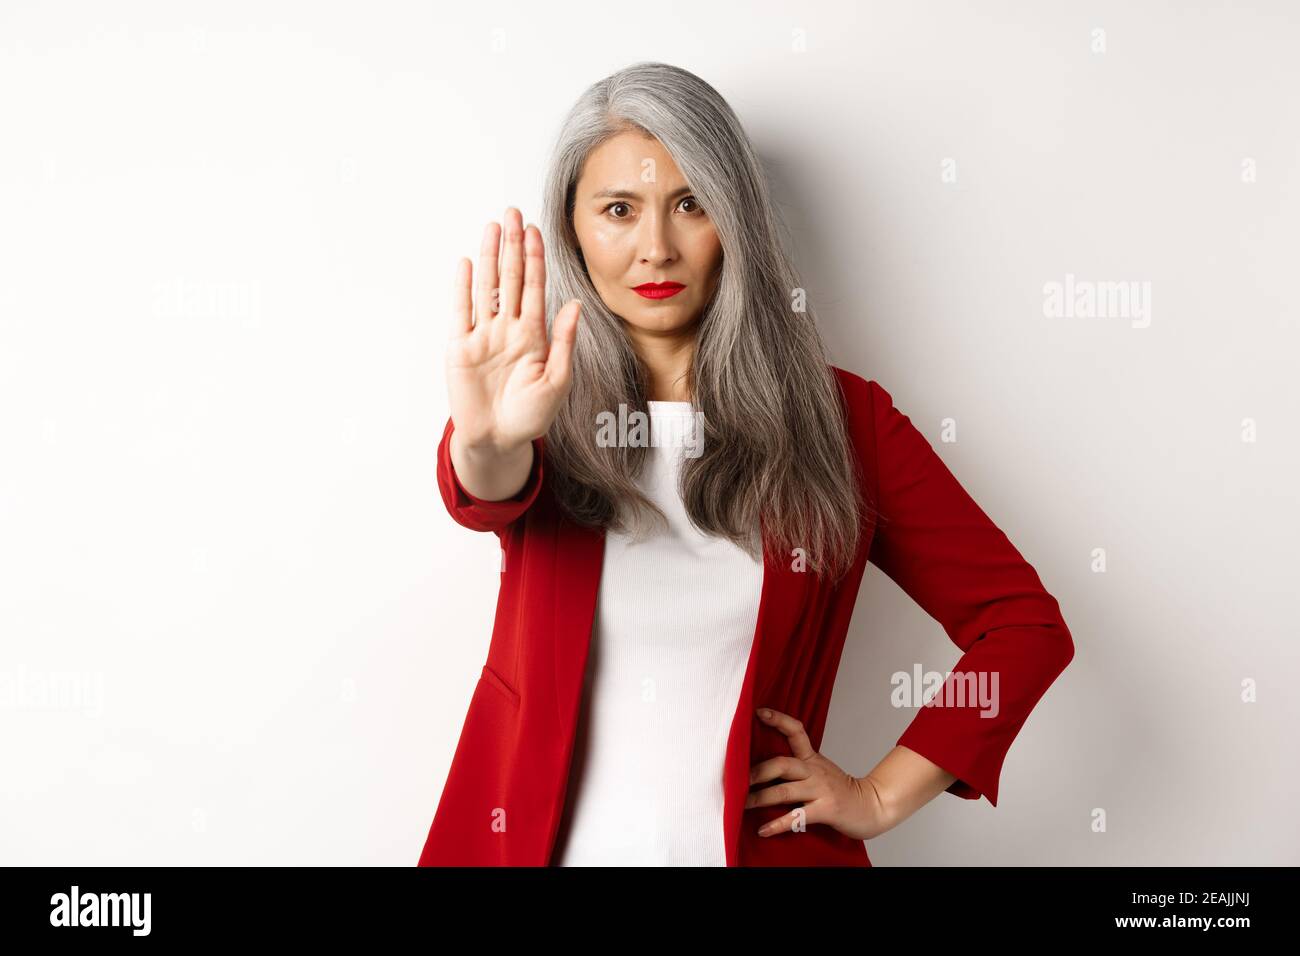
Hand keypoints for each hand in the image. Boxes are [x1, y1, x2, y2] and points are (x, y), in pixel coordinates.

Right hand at [447, 206, 581, 454]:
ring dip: (489, 257)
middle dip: (513, 246)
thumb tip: (575, 304)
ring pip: (486, 287)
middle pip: (510, 278)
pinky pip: (461, 311)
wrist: (498, 440)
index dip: (535, 259)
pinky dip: (463, 287)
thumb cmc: (531, 415)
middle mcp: (508, 328)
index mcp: (534, 335)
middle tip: (514, 213)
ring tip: (493, 227)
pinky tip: (467, 262)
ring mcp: (483, 335)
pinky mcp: (460, 348)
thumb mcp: (557, 381)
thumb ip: (564, 342)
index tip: (537, 231)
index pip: (534, 287)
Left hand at [746, 707, 892, 840]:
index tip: (759, 712)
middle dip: (756, 772)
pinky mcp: (825, 810)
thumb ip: (798, 765)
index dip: (778, 720)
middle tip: (735, 780)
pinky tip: (762, 829)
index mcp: (812, 758)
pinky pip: (796, 817)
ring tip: (741, 804)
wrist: (872, 805)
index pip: (796, 731)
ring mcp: (820, 790)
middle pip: (781, 764)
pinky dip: (777, 825)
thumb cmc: (840, 790)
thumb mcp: (820, 769)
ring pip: (784, 791)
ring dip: (759, 798)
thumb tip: (764, 765)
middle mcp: (814, 771)